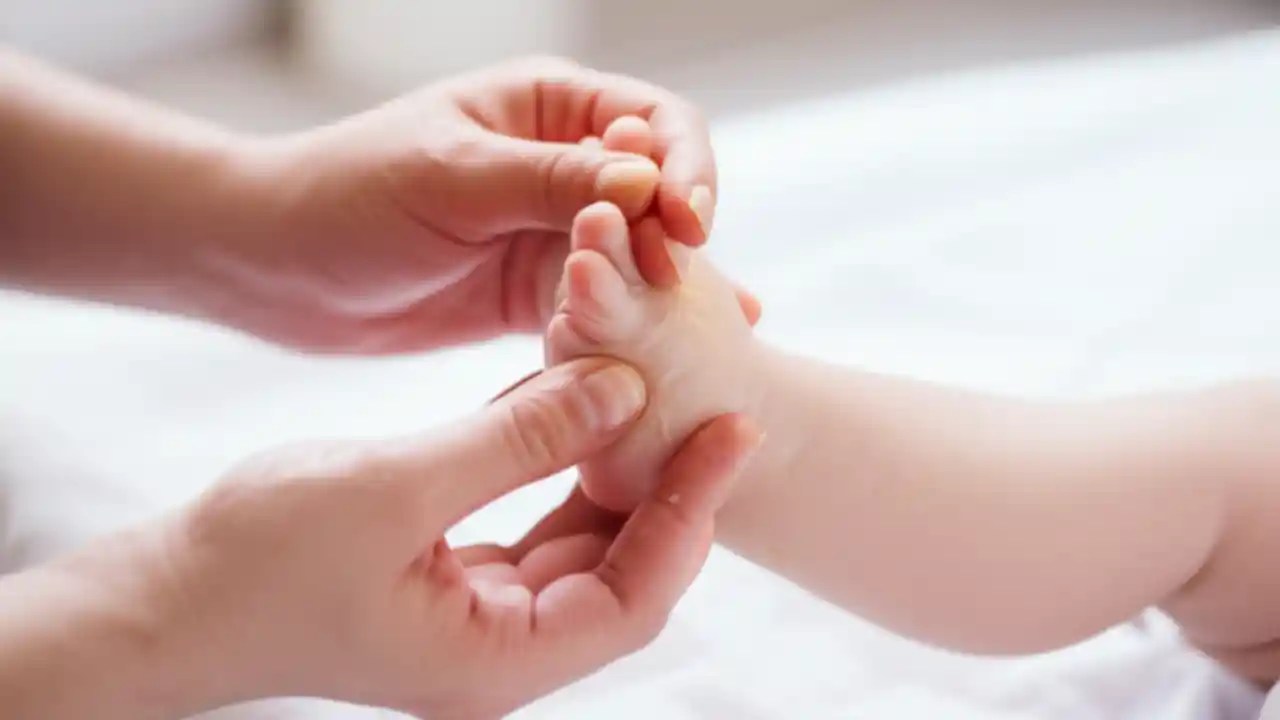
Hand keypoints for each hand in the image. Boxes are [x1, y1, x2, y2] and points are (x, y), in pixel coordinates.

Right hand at [0, 358, 758, 718]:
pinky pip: (528, 524)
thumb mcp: (397, 486)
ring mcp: (476, 616)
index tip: (732, 430)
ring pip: (579, 542)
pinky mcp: (448, 578)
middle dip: (666, 487)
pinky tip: (571, 406)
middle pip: (622, 568)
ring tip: (651, 393)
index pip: (638, 592)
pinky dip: (553, 469)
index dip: (693, 510)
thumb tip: (618, 387)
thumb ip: (516, 439)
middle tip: (710, 404)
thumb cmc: (259, 560)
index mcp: (500, 658)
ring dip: (611, 472)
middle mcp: (501, 647)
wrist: (164, 596)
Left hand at [216, 57, 718, 352]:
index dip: (685, 168)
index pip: (655, 121)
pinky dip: (634, 327)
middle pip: (660, 193)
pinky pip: (601, 308)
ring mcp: (550, 232)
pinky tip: (680, 356)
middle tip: (678, 281)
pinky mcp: (534, 294)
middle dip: (679, 236)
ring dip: (665, 288)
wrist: (274, 268)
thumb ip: (551, 179)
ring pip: (636, 256)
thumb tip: (649, 180)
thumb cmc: (348, 196)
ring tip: (706, 333)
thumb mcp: (453, 178)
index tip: (687, 224)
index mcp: (546, 105)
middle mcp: (560, 163)